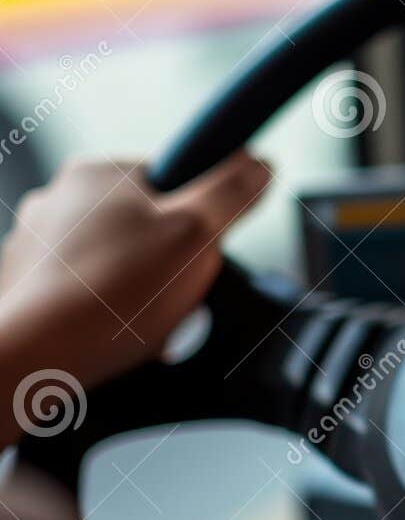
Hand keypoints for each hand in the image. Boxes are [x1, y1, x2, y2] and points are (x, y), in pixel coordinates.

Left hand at [0, 154, 271, 395]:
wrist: (37, 356)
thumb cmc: (112, 292)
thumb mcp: (198, 231)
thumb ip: (234, 191)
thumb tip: (258, 163)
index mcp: (98, 174)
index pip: (173, 180)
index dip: (200, 217)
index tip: (200, 247)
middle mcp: (60, 201)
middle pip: (148, 225)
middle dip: (171, 260)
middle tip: (177, 290)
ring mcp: (39, 245)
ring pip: (120, 262)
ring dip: (141, 289)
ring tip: (146, 318)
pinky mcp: (31, 286)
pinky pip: (92, 292)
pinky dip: (109, 311)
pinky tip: (116, 331)